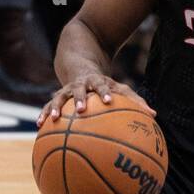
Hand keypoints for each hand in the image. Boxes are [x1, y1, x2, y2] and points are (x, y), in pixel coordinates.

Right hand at [36, 75, 154, 126]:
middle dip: (79, 99)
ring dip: (56, 107)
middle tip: (81, 110)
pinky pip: (48, 106)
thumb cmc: (106, 85)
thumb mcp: (120, 89)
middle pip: (78, 89)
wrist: (81, 67)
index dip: (105, 92)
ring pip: (59, 97)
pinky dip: (44, 114)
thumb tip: (154, 115)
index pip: (102, 85)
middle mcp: (81, 84)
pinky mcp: (56, 96)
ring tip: (53, 119)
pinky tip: (39, 126)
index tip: (109, 101)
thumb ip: (136, 102)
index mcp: (97, 82)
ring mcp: (66, 90)